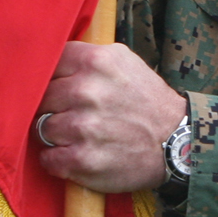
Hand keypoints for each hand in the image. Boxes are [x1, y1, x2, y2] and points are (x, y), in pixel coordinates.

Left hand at [33, 41, 185, 192]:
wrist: (177, 141)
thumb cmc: (146, 100)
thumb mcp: (124, 61)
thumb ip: (86, 56)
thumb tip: (46, 56)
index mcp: (96, 61)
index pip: (46, 64)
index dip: (50, 78)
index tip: (60, 87)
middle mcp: (87, 91)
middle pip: (41, 98)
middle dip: (53, 107)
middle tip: (74, 114)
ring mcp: (83, 127)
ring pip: (42, 128)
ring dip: (56, 135)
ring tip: (80, 136)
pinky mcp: (82, 159)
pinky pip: (47, 158)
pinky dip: (58, 160)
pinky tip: (77, 155)